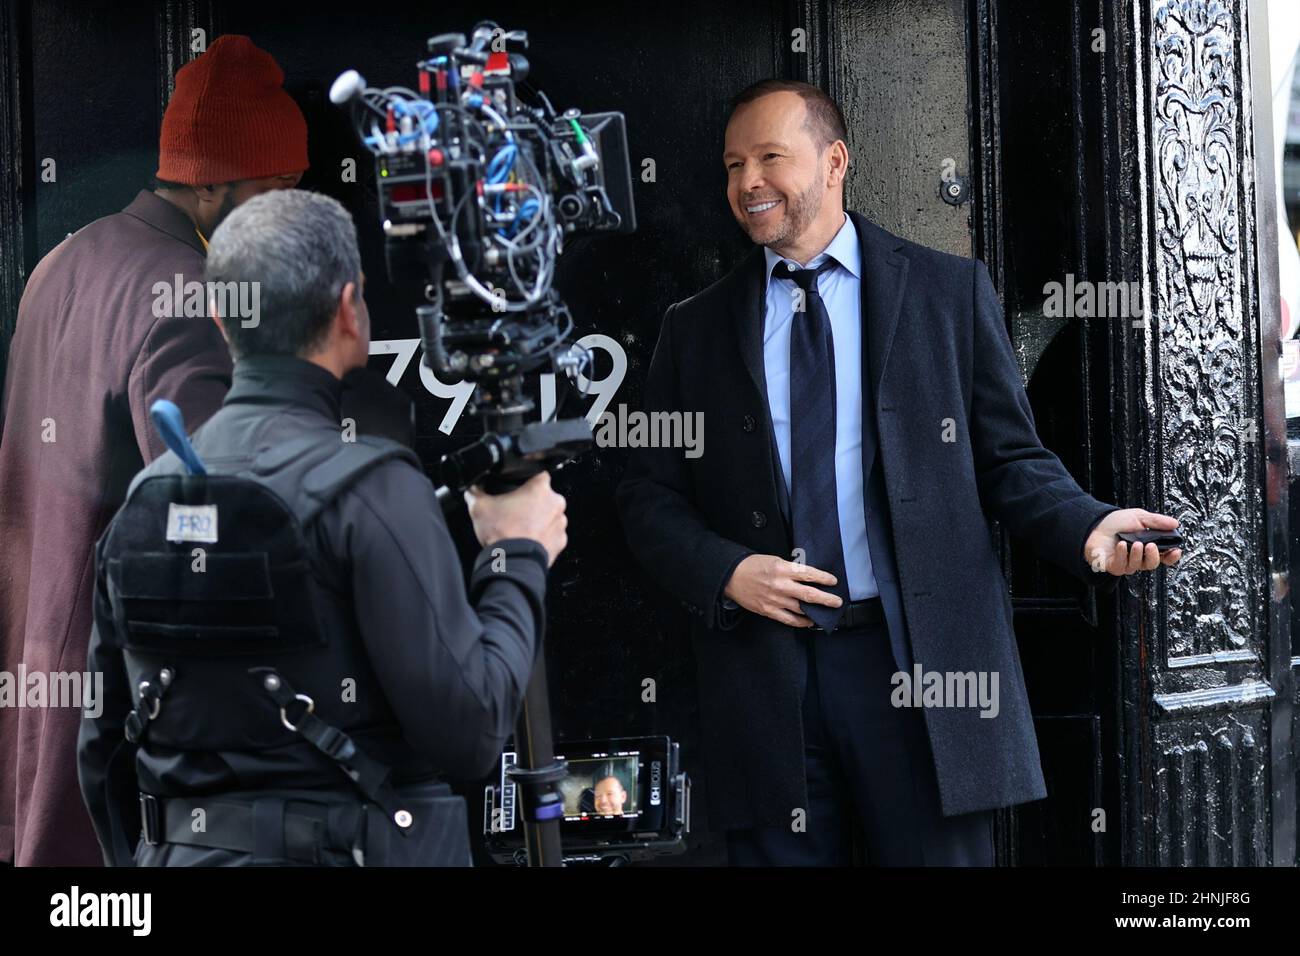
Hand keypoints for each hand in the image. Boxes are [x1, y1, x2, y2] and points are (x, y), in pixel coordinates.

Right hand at [464, 471, 567, 567]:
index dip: (526, 479)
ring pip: (550, 515)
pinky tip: (527, 539)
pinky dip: (542, 536)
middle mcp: (555, 503)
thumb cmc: (502, 534)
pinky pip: (552, 534)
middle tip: (514, 510)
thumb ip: (475, 492)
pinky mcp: (560, 541)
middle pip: (544, 495)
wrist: (513, 563)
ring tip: (520, 527)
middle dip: (531, 501)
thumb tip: (472, 489)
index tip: (517, 487)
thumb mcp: (479, 507)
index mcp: (540, 488)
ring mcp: (560, 524)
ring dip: (538, 519)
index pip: (538, 473)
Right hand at [723, 554, 842, 627]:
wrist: (731, 576)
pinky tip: (808, 621)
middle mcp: (781, 585)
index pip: (809, 574)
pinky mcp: (768, 610)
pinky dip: (801, 622)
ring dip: (816, 612)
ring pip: (801, 609)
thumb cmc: (753, 565)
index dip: (824, 578)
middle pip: (809, 594)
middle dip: (827, 599)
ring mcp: (775, 600)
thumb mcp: (774, 560)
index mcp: (783, 569)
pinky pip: (789, 619)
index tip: (833, 581)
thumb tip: (807, 577)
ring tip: (825, 613)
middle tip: (837, 602)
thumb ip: (790, 569)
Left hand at [1084, 508, 1182, 574]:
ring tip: (1136, 543)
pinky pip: (1121, 566)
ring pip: (1137, 566)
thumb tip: (1175, 524)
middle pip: (1152, 564)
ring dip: (1137, 555)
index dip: (1171, 557)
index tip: (1176, 550)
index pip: (1164, 557)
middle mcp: (1138, 557)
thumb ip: (1157, 521)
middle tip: (1151, 545)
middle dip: (1154, 556)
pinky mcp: (1112, 565)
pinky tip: (1121, 545)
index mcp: (1148, 547)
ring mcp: (1125, 563)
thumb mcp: (1140, 517)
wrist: (1095, 523)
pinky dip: (1122, 555)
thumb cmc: (1117, 522)